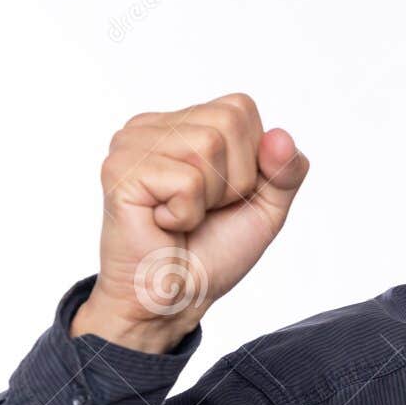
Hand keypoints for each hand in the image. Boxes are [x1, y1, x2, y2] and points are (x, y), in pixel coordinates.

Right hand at [71, 93, 309, 351]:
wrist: (175, 297)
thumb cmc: (212, 251)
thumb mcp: (266, 207)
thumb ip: (285, 170)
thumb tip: (281, 136)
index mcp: (183, 123)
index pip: (240, 107)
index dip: (251, 160)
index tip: (225, 195)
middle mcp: (153, 125)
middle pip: (227, 123)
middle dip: (234, 180)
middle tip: (204, 210)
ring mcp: (131, 144)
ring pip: (208, 146)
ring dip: (210, 197)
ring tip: (183, 217)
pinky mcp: (120, 171)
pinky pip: (186, 180)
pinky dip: (187, 214)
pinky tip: (164, 224)